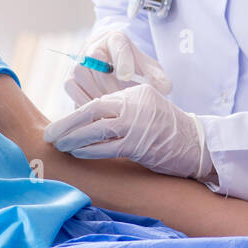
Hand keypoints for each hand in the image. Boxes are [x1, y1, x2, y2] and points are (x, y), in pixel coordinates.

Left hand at [43, 83, 213, 179]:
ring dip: (74, 139)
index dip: (74, 114)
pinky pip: (108, 147)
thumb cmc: (167, 131)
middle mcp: (134, 105)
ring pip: (96, 130)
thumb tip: (87, 120)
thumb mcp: (144, 110)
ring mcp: (137, 124)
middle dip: (67, 125)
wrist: (198, 145)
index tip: (59, 124)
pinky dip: (90, 150)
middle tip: (49, 135)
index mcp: (134, 94)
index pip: (97, 102)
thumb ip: (120, 110)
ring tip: (59, 146)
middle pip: (92, 112)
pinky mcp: (140, 144)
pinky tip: (78, 153)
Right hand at [63, 24, 171, 105]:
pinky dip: (83, 101)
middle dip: (108, 83)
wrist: (112, 66)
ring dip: (94, 93)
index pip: (118, 45)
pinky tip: (97, 114)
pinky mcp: (69, 78)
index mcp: (116, 39)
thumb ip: (158, 77)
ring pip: (79, 74)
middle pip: (95, 60)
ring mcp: (78, 61)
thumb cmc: (133, 67)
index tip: (127, 76)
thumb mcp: (149, 69)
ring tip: (110, 109)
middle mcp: (93, 46)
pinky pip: (71, 88)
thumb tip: (164, 88)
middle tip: (121, 102)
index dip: (122, 60)